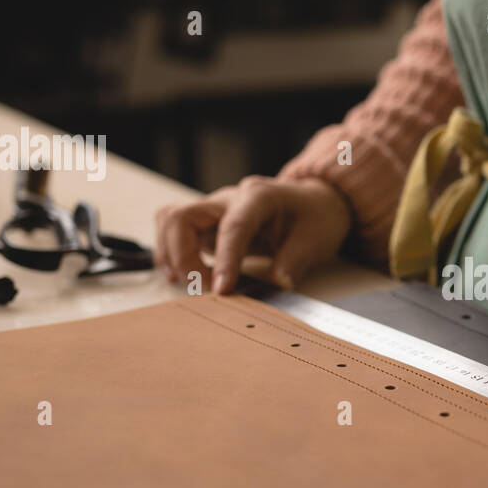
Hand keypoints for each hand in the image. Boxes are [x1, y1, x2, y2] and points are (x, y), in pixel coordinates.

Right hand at [154, 176, 351, 293]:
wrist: (312, 202)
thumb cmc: (315, 217)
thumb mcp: (316, 238)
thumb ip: (296, 260)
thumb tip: (280, 283)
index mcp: (258, 197)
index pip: (232, 226)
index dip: (224, 259)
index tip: (221, 291)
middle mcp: (228, 199)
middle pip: (183, 218)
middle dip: (184, 258)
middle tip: (206, 290)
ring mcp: (213, 210)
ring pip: (170, 221)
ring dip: (172, 255)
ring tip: (191, 284)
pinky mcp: (205, 224)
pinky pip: (172, 230)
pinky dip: (170, 253)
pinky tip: (181, 275)